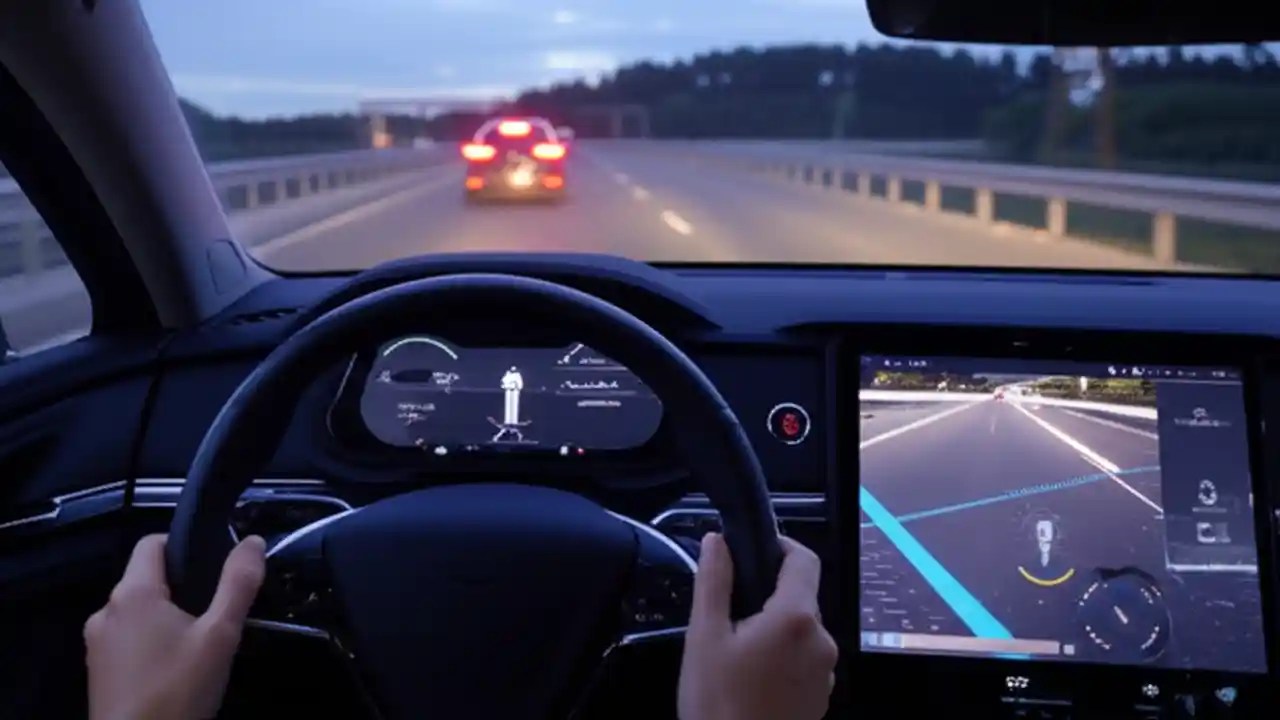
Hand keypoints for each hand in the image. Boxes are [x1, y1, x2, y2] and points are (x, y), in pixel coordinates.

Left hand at [85, 534, 265, 719]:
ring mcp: (96, 644)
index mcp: (132, 593)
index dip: (184, 546)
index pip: (152, 543)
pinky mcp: (97, 671)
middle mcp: (105, 611)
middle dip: (182, 589)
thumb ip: (238, 584)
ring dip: (167, 619)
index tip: (215, 569)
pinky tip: (175, 669)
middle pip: (147, 579)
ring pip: (138, 613)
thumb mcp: (220, 634)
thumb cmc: (178, 689)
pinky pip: (128, 640)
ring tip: (199, 644)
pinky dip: (151, 643)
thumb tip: (252, 541)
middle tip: (216, 614)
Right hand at [678, 533, 837, 719]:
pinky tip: (753, 679)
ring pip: (802, 632)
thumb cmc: (717, 702)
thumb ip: (714, 581)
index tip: (756, 549)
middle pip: (801, 598)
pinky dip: (784, 659)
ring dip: (776, 632)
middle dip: (769, 598)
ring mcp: (827, 672)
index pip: (804, 560)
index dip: (782, 545)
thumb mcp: (705, 637)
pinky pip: (805, 661)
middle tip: (729, 617)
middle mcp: (822, 640)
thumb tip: (718, 540)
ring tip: (737, 655)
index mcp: (796, 617)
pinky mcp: (822, 697)